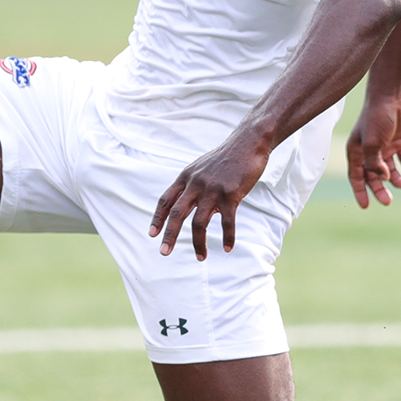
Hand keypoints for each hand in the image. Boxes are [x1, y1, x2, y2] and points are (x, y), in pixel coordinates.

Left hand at [151, 137, 268, 259]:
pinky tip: (228, 248)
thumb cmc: (225, 158)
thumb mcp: (202, 168)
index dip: (157, 218)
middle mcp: (195, 183)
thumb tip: (192, 210)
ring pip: (199, 223)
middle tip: (164, 252)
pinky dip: (228, 237)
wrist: (248, 142)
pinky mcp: (231, 194)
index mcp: (186, 177)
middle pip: (177, 213)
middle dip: (169, 235)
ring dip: (198, 243)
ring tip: (200, 257)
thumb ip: (193, 187)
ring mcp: (213, 189)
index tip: (152, 234)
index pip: (165, 200)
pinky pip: (227, 222)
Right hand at [345, 88, 400, 207]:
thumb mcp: (372, 143)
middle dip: (380, 189)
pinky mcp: (399, 141)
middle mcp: (369, 150)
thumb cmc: (376, 117)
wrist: (392, 96)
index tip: (366, 206)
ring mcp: (385, 146)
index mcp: (356, 150)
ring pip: (390, 170)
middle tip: (388, 201)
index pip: (356, 175)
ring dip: (396, 179)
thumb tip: (382, 178)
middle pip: (373, 176)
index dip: (360, 191)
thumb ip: (374, 163)